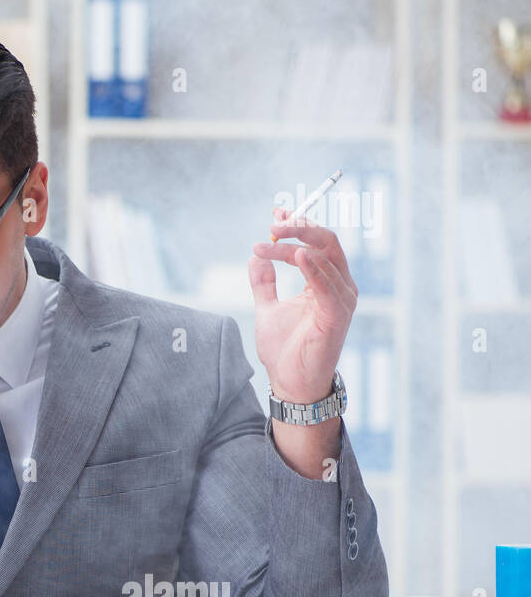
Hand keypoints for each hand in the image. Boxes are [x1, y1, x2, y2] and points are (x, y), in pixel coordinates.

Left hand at [248, 207, 356, 403]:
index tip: (276, 213)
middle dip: (301, 227)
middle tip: (274, 222)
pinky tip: (298, 254)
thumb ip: (263, 283)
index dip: (298, 225)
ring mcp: (341, 300)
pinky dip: (314, 268)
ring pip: (324, 258)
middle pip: (327, 243)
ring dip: (292, 248)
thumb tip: (255, 257)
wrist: (290, 383)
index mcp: (325, 282)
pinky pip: (327, 285)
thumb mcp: (267, 308)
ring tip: (265, 245)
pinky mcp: (338, 315)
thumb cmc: (285, 350)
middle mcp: (339, 287)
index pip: (317, 243)